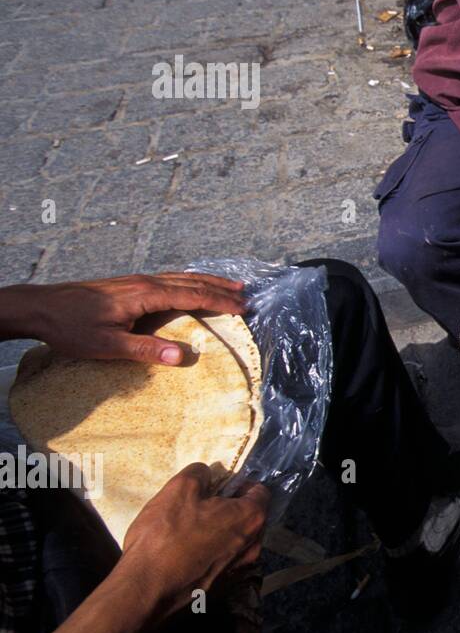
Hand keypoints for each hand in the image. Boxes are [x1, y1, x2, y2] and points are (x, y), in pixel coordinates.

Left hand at [5, 272, 245, 364]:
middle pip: (191, 281)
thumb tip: (182, 356)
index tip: (244, 308)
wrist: (40, 308)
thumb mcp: (108, 345)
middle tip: (246, 295)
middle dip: (220, 288)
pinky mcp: (128, 283)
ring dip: (207, 281)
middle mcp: (145, 282)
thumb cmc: (71, 328)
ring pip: (180, 276)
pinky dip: (189, 281)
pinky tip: (190, 285)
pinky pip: (169, 278)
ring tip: (229, 285)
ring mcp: (136, 280)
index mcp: (145, 295)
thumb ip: (146, 349)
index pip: (192, 295)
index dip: (220, 301)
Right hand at [118, 464, 270, 621]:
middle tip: (200, 507)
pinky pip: (223, 562)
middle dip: (229, 509)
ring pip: (236, 541)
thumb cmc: (165, 536)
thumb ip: (198, 474)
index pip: (259, 491)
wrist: (146, 590)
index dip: (239, 484)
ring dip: (219, 532)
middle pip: (249, 518)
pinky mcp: (223, 589)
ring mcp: (240, 570)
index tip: (218, 486)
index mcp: (251, 518)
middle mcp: (253, 546)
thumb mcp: (178, 489)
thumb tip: (205, 474)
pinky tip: (187, 554)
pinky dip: (211, 554)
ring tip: (190, 531)